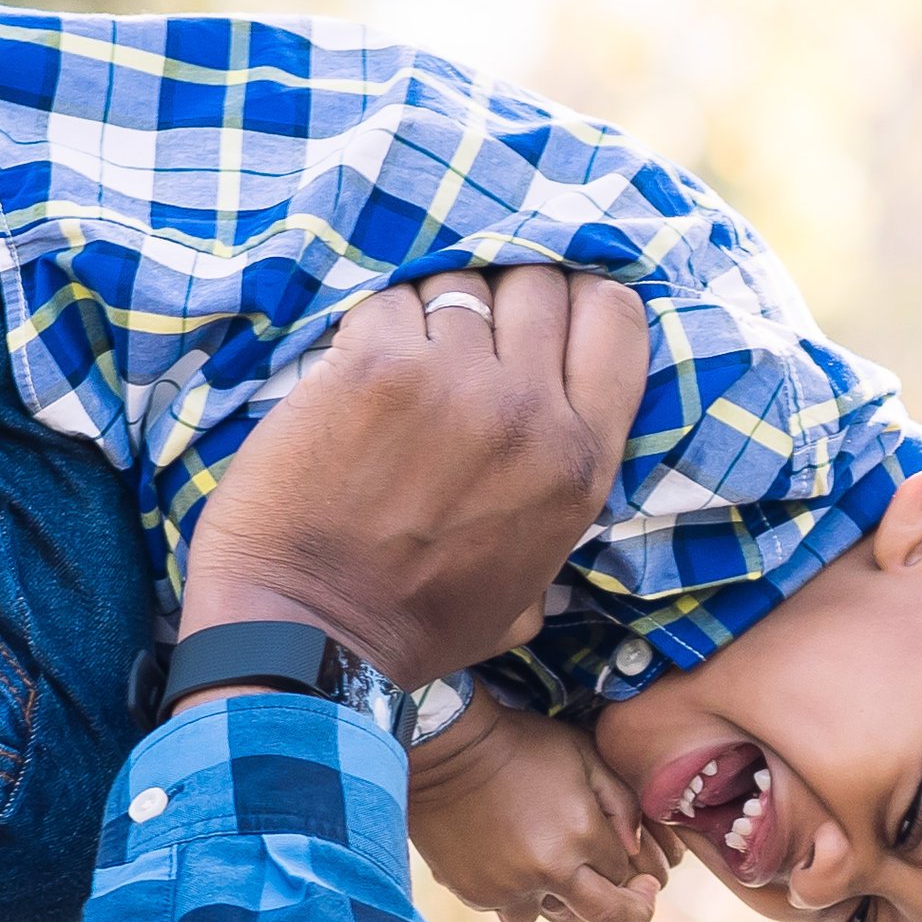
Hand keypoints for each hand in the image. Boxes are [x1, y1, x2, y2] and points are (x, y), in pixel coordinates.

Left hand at [180, 268, 647, 690]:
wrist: (306, 637)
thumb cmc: (410, 628)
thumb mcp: (526, 591)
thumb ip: (555, 517)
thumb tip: (557, 475)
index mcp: (579, 464)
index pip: (615, 320)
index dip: (579, 298)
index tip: (541, 314)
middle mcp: (528, 413)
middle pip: (540, 284)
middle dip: (504, 297)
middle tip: (461, 336)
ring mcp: (451, 381)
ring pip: (460, 285)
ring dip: (433, 311)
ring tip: (402, 360)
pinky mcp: (373, 365)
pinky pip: (387, 302)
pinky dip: (371, 327)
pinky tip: (352, 373)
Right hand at [408, 685, 675, 921]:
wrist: (444, 747)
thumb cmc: (519, 744)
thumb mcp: (582, 755)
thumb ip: (621, 802)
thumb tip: (636, 851)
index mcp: (580, 834)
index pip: (625, 875)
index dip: (636, 874)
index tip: (644, 876)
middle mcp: (548, 870)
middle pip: (603, 914)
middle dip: (628, 912)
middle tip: (635, 900)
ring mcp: (508, 886)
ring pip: (552, 915)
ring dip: (560, 899)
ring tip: (555, 869)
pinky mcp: (474, 893)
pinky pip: (509, 907)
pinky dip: (516, 891)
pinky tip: (512, 859)